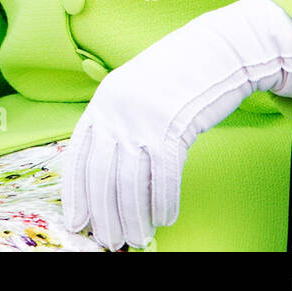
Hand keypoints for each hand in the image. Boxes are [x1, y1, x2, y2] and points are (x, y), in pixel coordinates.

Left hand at [61, 0, 291, 248]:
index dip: (75, 192)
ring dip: (133, 217)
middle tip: (111, 241)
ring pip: (129, 182)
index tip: (76, 221)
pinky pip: (162, 176)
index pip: (79, 155)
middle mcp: (117, 109)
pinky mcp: (173, 126)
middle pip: (101, 175)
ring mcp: (144, 118)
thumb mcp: (135, 91)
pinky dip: (162, 202)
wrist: (215, 49)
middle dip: (104, 215)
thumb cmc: (177, 75)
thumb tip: (107, 172)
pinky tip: (165, 217)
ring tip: (138, 237)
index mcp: (103, 100)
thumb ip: (118, 123)